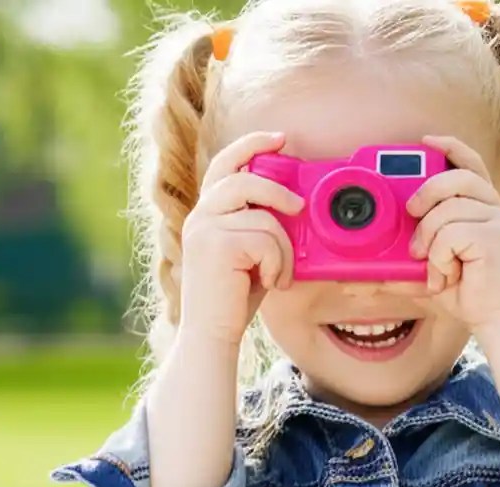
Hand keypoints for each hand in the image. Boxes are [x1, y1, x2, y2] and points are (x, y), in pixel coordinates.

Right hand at [176, 131, 304, 346]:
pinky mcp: (216, 245)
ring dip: (283, 248)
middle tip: (299, 208)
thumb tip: (294, 201)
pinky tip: (271, 282)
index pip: (225, 164)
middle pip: (245, 180)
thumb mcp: (250, 254)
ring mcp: (204, 229)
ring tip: (280, 272)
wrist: (212, 335)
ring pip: (263, 217)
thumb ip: (259, 225)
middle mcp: (200, 216)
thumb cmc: (234, 299)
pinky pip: (266, 239)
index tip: (279, 139)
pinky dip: (278, 263)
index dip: (251, 145)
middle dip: (279, 192)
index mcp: (206, 214)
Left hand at [406, 135, 499, 331]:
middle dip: (425, 193)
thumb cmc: (466, 293)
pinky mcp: (497, 237)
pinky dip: (439, 257)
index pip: (470, 164)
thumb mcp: (427, 272)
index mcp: (483, 207)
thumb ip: (402, 264)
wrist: (495, 320)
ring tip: (433, 265)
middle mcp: (496, 208)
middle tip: (411, 216)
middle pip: (456, 178)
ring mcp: (499, 221)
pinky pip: (451, 234)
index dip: (450, 147)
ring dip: (429, 240)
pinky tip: (447, 275)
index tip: (426, 141)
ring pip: (447, 210)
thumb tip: (361, 274)